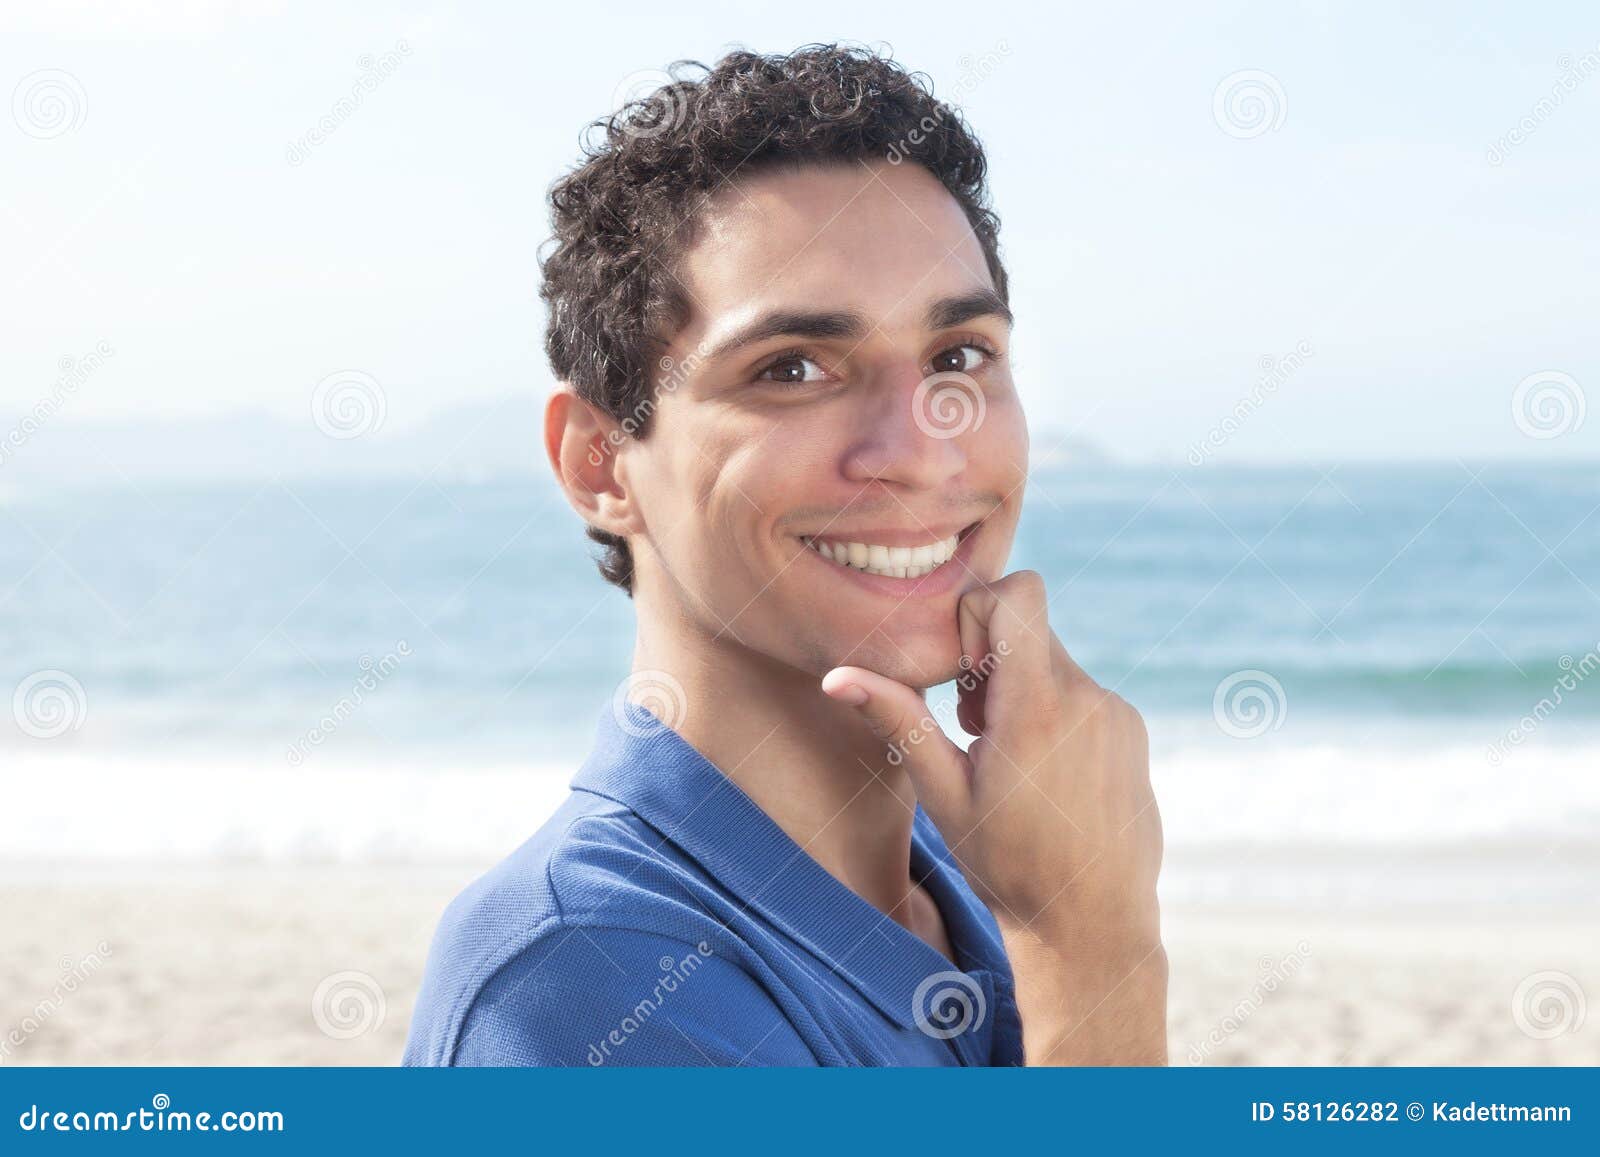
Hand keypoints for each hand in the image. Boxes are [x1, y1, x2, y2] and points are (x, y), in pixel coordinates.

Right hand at [821, 570, 1166, 1063]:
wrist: (1090, 924)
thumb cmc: (1007, 864)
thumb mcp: (943, 793)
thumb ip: (897, 720)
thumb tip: (836, 677)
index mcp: (1036, 705)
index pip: (1018, 592)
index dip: (978, 615)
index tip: (966, 680)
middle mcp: (1088, 697)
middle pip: (1029, 628)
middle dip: (991, 663)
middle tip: (976, 731)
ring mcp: (1117, 713)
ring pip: (1055, 662)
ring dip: (1022, 692)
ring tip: (1010, 762)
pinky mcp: (1133, 731)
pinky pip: (1083, 693)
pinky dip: (1054, 714)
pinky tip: (1043, 777)